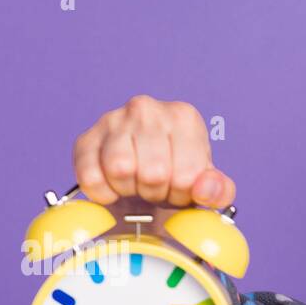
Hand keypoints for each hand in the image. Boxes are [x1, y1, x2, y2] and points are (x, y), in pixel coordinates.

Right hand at [72, 94, 236, 208]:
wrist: (144, 178)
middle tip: (157, 189)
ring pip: (120, 169)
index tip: (179, 188)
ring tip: (136, 186)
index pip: (186, 176)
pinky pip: (90, 177)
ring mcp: (113, 119)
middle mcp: (147, 109)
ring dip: (129, 191)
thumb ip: (219, 190)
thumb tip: (205, 188)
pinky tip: (114, 188)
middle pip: (153, 174)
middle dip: (157, 193)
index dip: (182, 194)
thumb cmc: (178, 177)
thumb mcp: (207, 186)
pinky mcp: (86, 139)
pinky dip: (103, 193)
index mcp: (184, 117)